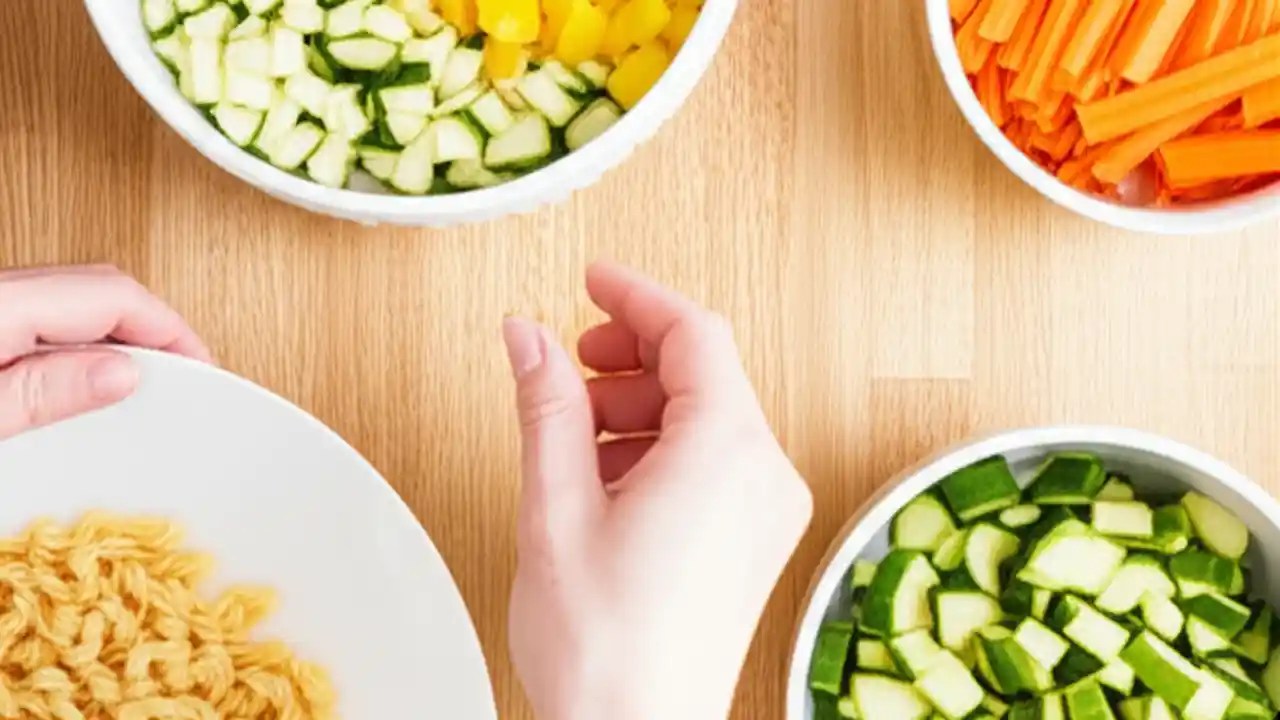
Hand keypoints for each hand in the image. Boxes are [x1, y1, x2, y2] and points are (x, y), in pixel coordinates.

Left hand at [0, 265, 210, 438]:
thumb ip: (45, 393)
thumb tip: (120, 375)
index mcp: (5, 302)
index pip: (116, 297)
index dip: (172, 331)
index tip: (200, 367)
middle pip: (100, 288)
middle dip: (152, 328)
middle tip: (181, 374)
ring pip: (72, 296)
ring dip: (113, 333)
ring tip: (136, 380)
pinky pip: (41, 310)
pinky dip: (75, 337)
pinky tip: (78, 375)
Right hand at [503, 262, 812, 719]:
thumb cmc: (604, 648)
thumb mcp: (555, 507)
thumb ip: (545, 405)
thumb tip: (526, 333)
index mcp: (726, 452)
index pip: (694, 333)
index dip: (637, 296)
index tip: (593, 280)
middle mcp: (764, 475)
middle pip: (705, 372)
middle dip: (632, 357)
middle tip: (571, 363)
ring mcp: (765, 512)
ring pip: (708, 417)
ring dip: (640, 407)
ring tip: (576, 437)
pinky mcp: (753, 542)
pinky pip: (715, 463)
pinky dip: (660, 450)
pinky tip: (605, 479)